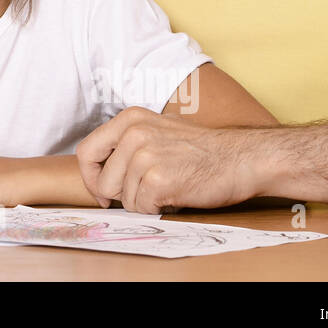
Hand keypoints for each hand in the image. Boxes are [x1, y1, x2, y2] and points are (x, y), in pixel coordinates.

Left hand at [76, 107, 262, 213]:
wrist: (241, 159)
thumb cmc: (201, 150)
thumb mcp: (158, 130)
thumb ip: (127, 143)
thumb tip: (98, 169)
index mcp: (129, 119)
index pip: (86, 152)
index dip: (91, 177)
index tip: (103, 191)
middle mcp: (133, 133)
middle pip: (103, 182)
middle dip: (122, 194)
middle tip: (149, 190)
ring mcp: (145, 156)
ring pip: (122, 198)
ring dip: (143, 201)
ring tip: (168, 187)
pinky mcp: (158, 180)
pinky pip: (141, 208)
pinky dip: (157, 208)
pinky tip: (176, 194)